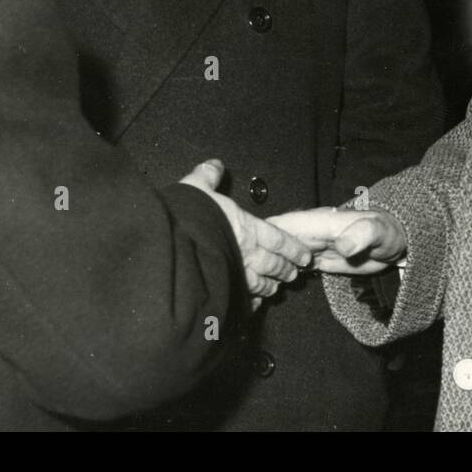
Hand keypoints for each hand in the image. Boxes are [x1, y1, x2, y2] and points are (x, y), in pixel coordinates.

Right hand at [180, 160, 311, 309]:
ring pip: (261, 284)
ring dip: (270, 286)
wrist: (168, 248)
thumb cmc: (185, 218)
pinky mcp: (224, 293)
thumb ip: (207, 176)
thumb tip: (214, 165)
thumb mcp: (196, 188)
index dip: (293, 248)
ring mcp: (237, 276)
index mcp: (247, 228)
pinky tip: (252, 306)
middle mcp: (247, 253)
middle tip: (294, 274)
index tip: (304, 255)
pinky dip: (250, 304)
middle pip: (275, 264)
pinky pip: (243, 301)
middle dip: (285, 269)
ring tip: (275, 289)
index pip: (279, 239)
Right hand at [266, 206, 407, 275]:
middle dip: (260, 257)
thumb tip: (344, 244)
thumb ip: (362, 234)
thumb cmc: (389, 233)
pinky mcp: (316, 260)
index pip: (281, 225)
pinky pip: (291, 264)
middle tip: (254, 280)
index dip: (262, 238)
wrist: (396, 244)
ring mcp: (312, 246)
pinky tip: (270, 286)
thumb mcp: (379, 233)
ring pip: (279, 254)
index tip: (251, 255)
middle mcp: (311, 232)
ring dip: (267, 268)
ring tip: (258, 286)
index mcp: (320, 222)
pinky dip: (279, 274)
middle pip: (274, 241)